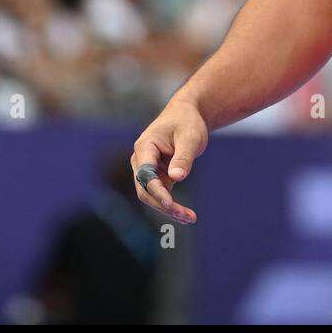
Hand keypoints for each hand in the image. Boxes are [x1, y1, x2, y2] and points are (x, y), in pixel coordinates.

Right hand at [130, 96, 207, 224]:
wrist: (187, 114)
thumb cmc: (187, 122)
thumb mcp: (190, 137)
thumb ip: (183, 157)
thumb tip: (177, 178)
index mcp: (144, 147)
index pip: (145, 174)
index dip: (156, 191)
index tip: (170, 204)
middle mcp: (141, 160)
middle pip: (145, 190)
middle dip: (163, 205)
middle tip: (186, 216)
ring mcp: (147, 169)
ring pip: (152, 195)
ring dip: (168, 208)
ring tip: (190, 218)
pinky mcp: (156, 175)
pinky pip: (160, 194)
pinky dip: (171, 205)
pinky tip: (186, 215)